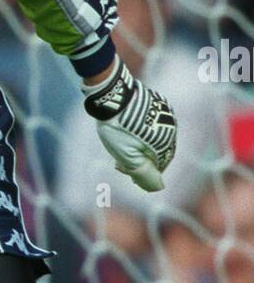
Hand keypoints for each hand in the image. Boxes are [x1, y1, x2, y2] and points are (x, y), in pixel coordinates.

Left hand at [83, 57, 176, 191]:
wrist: (111, 95)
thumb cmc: (118, 128)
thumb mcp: (128, 157)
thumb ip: (144, 174)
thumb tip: (159, 187)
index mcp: (166, 142)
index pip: (159, 167)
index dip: (144, 175)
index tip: (128, 176)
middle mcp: (170, 128)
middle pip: (157, 153)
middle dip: (139, 162)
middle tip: (120, 165)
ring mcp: (164, 114)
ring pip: (153, 139)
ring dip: (139, 148)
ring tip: (120, 149)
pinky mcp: (157, 104)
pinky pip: (151, 124)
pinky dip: (140, 133)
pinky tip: (126, 134)